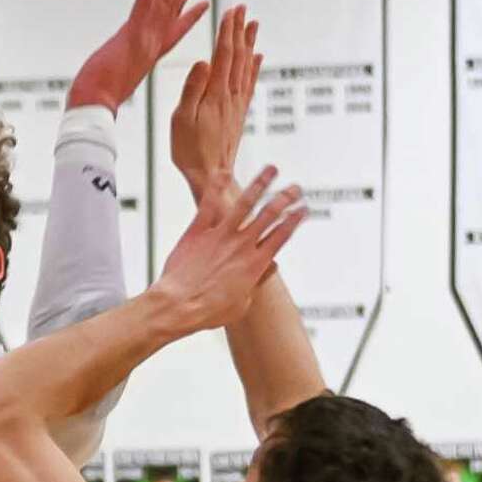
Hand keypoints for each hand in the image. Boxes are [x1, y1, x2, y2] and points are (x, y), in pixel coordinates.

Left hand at [66, 0, 208, 112]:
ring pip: (166, 0)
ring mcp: (144, 37)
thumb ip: (123, 72)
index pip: (175, 29)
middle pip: (175, 7)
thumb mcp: (117, 80)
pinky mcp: (132, 34)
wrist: (95, 105)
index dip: (191, 15)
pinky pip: (143, 3)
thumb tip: (118, 73)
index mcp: (151, 52)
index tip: (204, 2)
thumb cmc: (100, 97)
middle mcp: (152, 41)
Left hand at [155, 168, 304, 333]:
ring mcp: (220, 236)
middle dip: (286, 197)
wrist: (177, 306)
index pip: (282, 235)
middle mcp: (241, 245)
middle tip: (296, 187)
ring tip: (271, 169)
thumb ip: (257, 282)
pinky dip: (215, 186)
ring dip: (260, 183)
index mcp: (255, 264)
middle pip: (270, 214)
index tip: (303, 209)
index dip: (295, 220)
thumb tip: (271, 268)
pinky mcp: (198, 232)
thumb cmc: (207, 312)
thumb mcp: (241, 304)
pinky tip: (223, 172)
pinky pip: (208, 204)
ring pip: (245, 203)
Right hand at [171, 4, 261, 200]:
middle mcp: (231, 96)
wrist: (211, 177)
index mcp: (216, 94)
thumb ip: (192, 89)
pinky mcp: (238, 114)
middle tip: (243, 9)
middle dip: (239, 31)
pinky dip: (254, 67)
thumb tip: (203, 62)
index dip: (227, 32)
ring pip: (246, 67)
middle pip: (238, 56)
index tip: (230, 11)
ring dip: (249, 44)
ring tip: (253, 25)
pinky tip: (257, 58)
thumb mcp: (182, 120)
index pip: (224, 55)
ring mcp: (237, 105)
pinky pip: (249, 84)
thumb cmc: (191, 151)